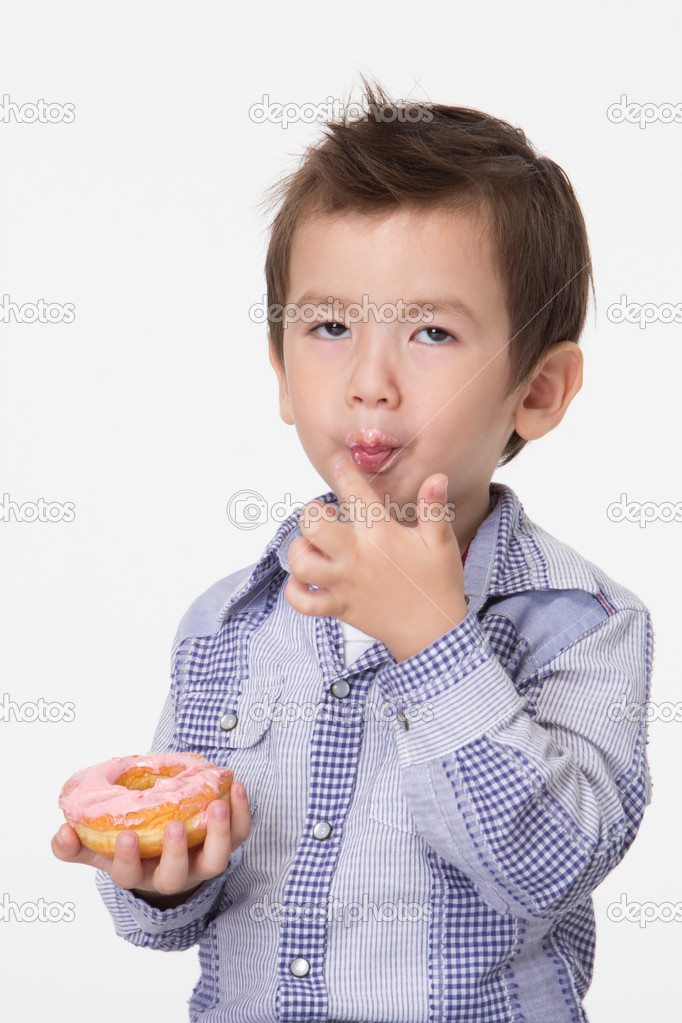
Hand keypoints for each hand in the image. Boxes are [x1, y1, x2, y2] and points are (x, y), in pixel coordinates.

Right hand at [51, 783, 250, 904]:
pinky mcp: (226, 845)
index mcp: (139, 875)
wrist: (169, 856)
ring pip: (216, 859)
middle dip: (175, 852)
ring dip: (218, 834)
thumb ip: (77, 846)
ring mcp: (201, 862)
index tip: (126, 837)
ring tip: (216, 805)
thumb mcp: (102, 851)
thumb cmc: (133, 850)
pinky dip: (241, 814)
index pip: (129, 876)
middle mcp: (172, 875)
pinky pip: (239, 835)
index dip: (127, 859)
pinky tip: (236, 788)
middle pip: (176, 874)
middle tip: (174, 825)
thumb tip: (60, 833)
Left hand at [285, 461, 468, 661]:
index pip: (355, 494)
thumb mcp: (441, 542)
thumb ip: (433, 507)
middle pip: (312, 525)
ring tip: (314, 547)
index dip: (345, 473)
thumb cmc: (438, 585)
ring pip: (301, 563)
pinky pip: (302, 602)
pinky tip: (306, 581)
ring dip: (300, 551)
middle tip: (324, 516)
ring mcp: (344, 584)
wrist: (434, 633)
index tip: (341, 465)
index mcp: (381, 535)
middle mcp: (356, 557)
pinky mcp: (339, 608)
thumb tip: (436, 478)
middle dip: (311, 514)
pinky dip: (295, 592)